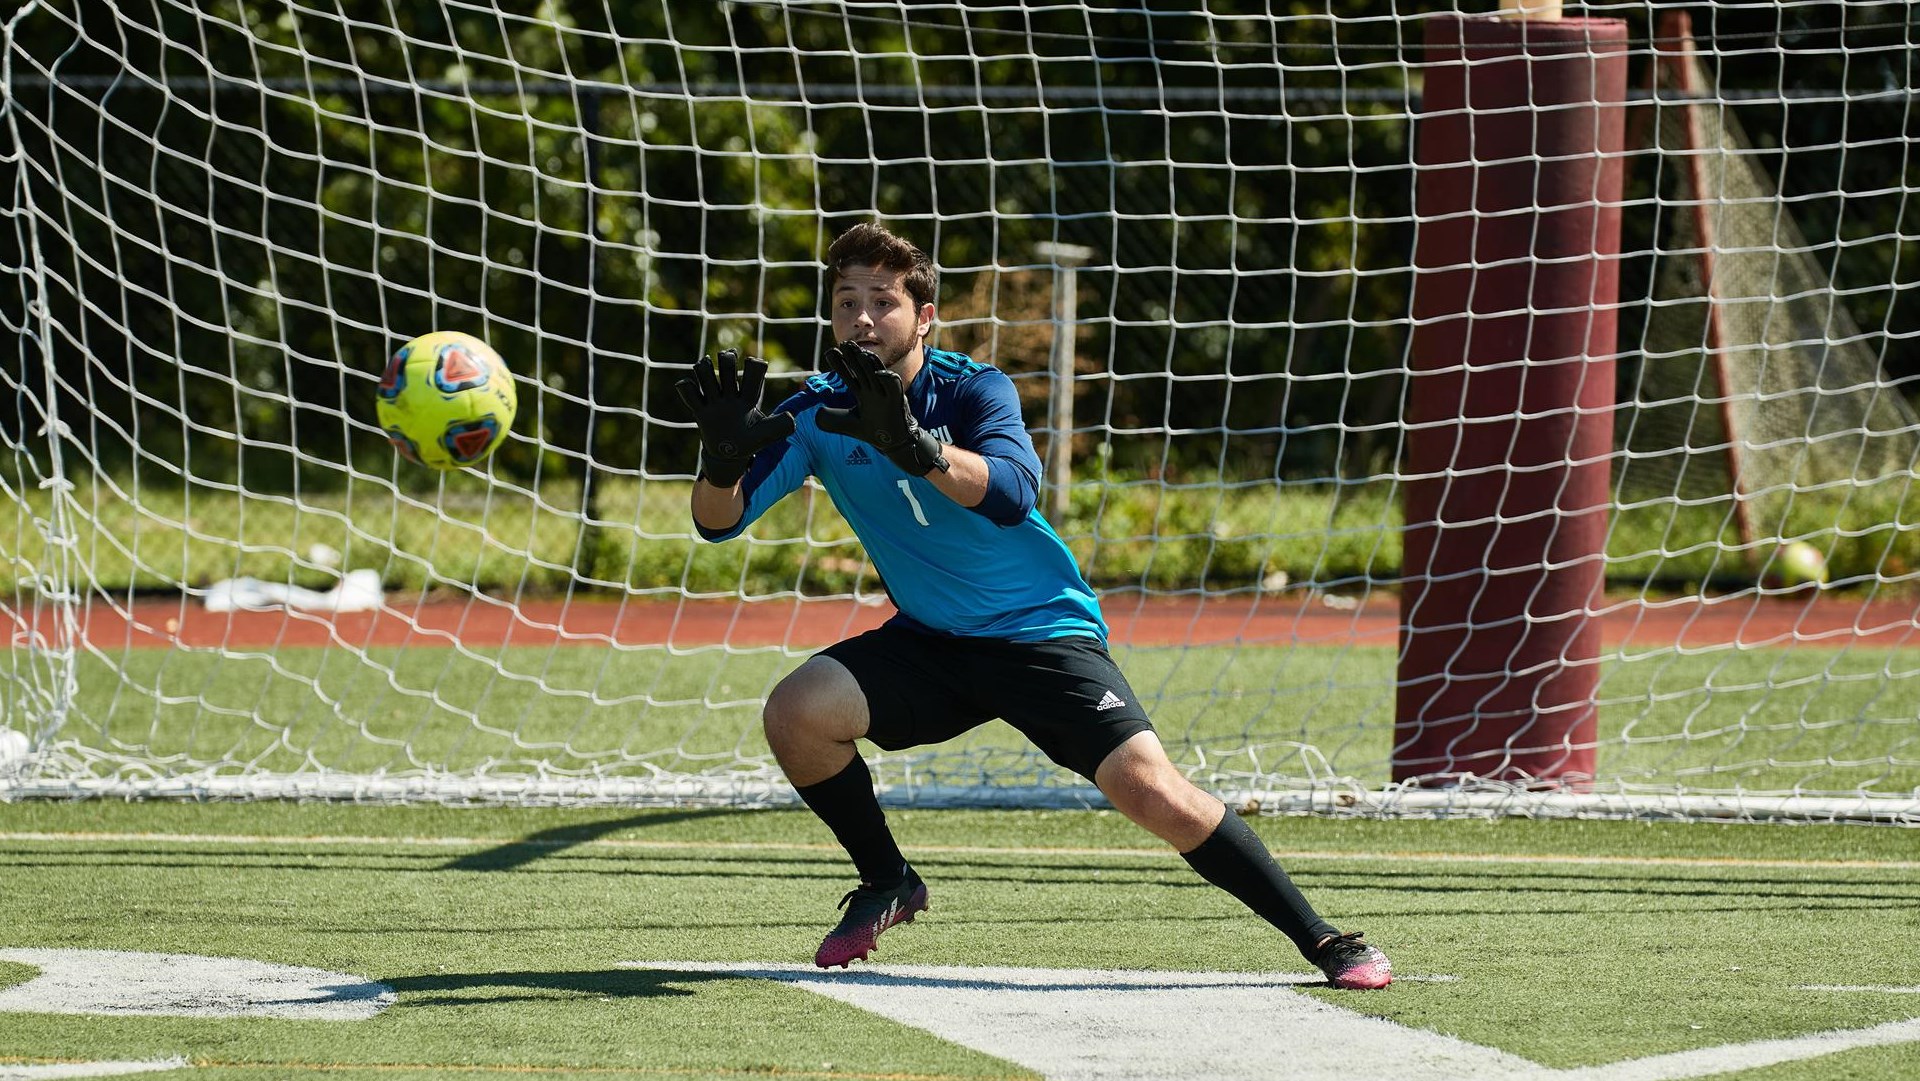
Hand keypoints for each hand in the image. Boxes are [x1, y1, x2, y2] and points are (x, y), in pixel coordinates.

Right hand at [674, 349, 795, 486]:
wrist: (729, 457)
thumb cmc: (749, 442)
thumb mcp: (765, 434)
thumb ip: (780, 426)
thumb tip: (792, 417)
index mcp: (749, 397)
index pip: (753, 372)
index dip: (754, 366)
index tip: (753, 367)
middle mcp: (731, 395)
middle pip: (726, 365)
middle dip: (726, 360)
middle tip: (727, 363)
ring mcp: (714, 402)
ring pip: (705, 372)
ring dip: (704, 369)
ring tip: (707, 375)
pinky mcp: (700, 411)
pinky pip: (688, 392)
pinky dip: (686, 387)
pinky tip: (692, 391)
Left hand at [813, 341, 948, 475]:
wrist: (893, 443)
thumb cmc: (872, 431)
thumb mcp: (847, 425)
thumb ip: (832, 421)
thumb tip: (816, 415)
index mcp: (862, 393)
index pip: (848, 375)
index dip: (839, 364)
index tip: (830, 353)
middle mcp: (873, 390)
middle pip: (862, 369)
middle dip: (853, 357)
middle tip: (844, 344)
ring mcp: (885, 394)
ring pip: (877, 373)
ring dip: (869, 363)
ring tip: (860, 352)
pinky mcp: (897, 400)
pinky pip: (894, 385)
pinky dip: (887, 378)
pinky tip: (878, 373)